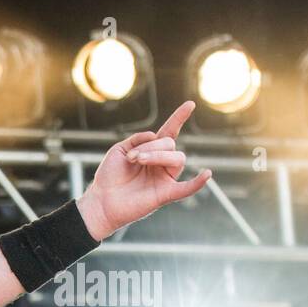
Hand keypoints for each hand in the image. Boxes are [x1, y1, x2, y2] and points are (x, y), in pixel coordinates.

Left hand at [76, 101, 212, 241]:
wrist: (100, 201)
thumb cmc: (109, 177)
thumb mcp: (119, 150)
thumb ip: (138, 139)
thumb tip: (156, 135)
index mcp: (151, 151)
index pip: (169, 132)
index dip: (179, 118)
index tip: (190, 104)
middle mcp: (161, 164)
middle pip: (170, 145)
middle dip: (151, 147)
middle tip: (132, 157)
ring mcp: (165, 179)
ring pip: (177, 159)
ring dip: (157, 156)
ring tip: (138, 161)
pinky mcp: (165, 194)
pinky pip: (187, 188)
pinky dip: (198, 182)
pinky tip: (206, 174)